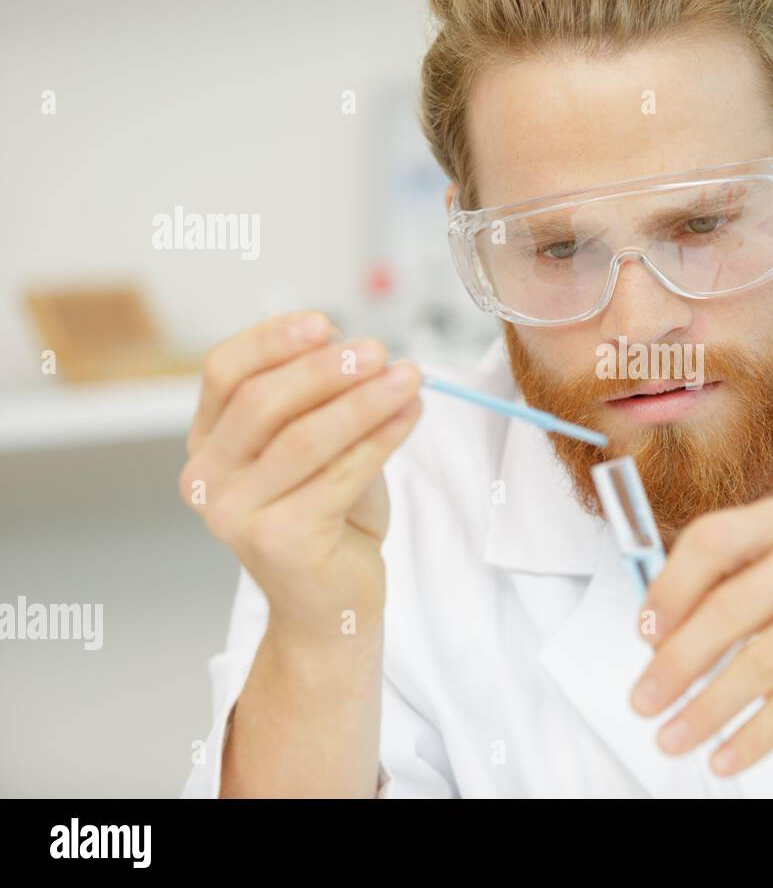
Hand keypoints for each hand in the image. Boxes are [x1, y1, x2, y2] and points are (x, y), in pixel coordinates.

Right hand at [179, 311, 422, 644]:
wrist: (331, 603)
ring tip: (409, 377)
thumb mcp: (316, 448)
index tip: (324, 323)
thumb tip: (355, 347)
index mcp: (207, 444)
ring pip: (305, 438)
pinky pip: (340, 475)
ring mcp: (236, 514)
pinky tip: (410, 415)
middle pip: (263, 402)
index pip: (224, 373)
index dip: (271, 340)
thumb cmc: (326, 519)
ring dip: (364, 401)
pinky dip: (381, 439)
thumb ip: (318, 402)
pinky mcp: (279, 540)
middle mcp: (207, 480)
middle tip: (379, 350)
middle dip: (327, 369)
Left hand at [629, 496, 772, 783]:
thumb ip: (747, 578)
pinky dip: (754, 736)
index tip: (644, 632)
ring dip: (705, 710)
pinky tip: (728, 754)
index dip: (669, 588)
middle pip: (727, 609)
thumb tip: (661, 630)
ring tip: (673, 736)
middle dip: (674, 663)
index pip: (713, 540)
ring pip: (757, 664)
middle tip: (643, 700)